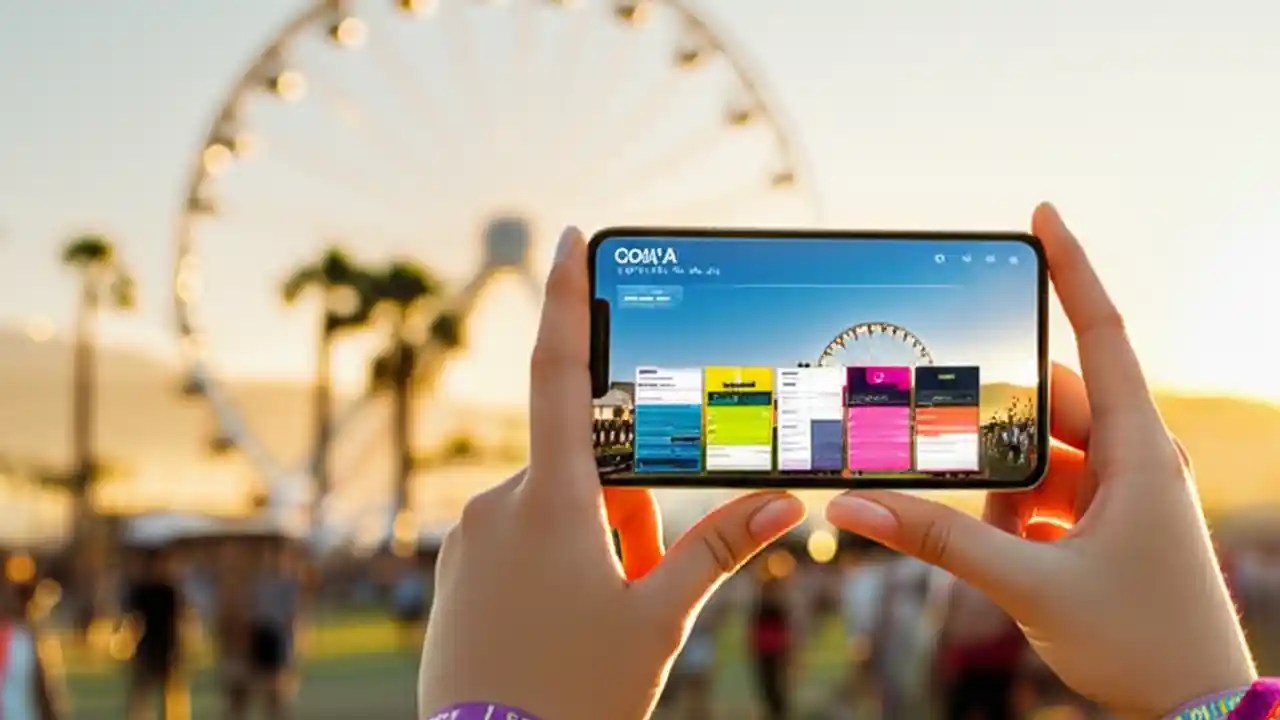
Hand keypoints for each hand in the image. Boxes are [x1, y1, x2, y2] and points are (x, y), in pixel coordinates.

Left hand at [418, 227, 806, 719]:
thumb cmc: (574, 696)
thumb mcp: (657, 619)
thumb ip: (718, 550)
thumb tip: (784, 504)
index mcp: (549, 503)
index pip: (557, 374)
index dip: (565, 301)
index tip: (568, 241)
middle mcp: (496, 505)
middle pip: (579, 469)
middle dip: (621, 507)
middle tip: (636, 576)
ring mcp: (466, 540)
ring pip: (549, 511)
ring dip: (588, 541)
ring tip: (597, 619)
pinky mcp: (452, 572)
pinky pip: (512, 542)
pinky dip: (550, 562)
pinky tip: (558, 625)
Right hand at [827, 204, 1255, 717]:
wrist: (1199, 713)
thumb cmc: (1141, 642)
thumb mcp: (1029, 584)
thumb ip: (937, 541)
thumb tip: (853, 507)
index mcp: (1139, 449)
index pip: (1102, 334)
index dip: (1072, 270)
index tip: (1042, 216)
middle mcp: (1136, 458)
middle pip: (1050, 403)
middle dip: (996, 428)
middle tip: (949, 444)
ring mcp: (1125, 492)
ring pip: (1044, 454)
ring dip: (1005, 486)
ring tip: (1002, 537)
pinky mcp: (1111, 524)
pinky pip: (1051, 492)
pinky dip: (1019, 513)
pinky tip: (1012, 552)